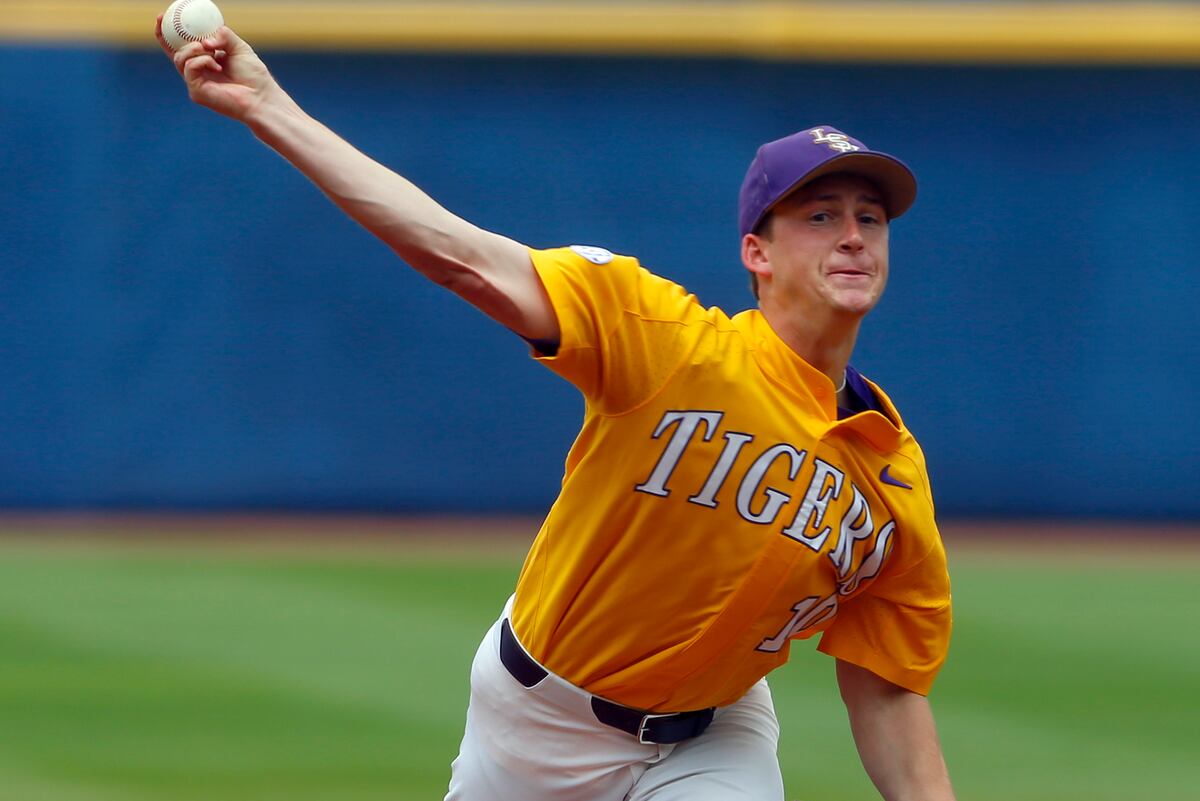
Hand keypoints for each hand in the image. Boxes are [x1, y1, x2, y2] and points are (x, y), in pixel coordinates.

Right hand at [155, 16, 280, 122]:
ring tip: (210, 49)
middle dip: (168, 37)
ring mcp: (196, 83)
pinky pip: (189, 68)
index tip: (162, 16)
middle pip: (175, 53)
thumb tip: (206, 39)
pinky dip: (202, 61)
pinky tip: (217, 64)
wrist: (261, 96)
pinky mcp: (196, 92)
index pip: (182, 47)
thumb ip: (224, 36)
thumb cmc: (253, 75)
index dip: (168, 33)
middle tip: (167, 21)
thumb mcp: (239, 47)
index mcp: (207, 62)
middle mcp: (199, 73)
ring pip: (180, 59)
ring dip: (194, 48)